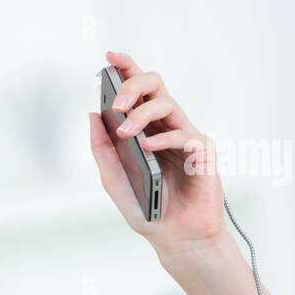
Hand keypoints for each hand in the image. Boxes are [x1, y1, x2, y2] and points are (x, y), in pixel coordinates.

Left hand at [88, 51, 224, 262]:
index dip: (125, 68)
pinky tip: (146, 146)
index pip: (137, 91)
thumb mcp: (113, 179)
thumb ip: (102, 148)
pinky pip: (184, 135)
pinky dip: (163, 139)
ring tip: (125, 131)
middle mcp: (166, 127)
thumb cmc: (147, 208)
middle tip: (116, 102)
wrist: (175, 238)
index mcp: (145, 128)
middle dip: (133, 85)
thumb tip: (92, 115)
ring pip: (168, 105)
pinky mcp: (202, 154)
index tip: (108, 57)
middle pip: (155, 86)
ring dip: (142, 115)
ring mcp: (185, 137)